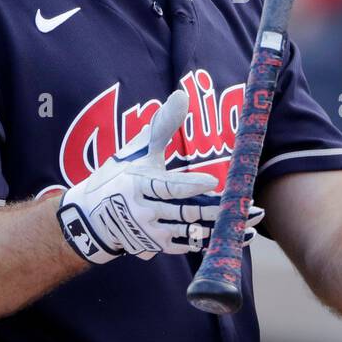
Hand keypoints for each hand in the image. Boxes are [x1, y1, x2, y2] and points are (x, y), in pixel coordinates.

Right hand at [57, 88, 263, 263]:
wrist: (89, 217)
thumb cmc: (119, 176)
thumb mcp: (136, 150)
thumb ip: (162, 125)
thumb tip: (181, 94)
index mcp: (139, 185)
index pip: (168, 186)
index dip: (190, 185)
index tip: (214, 181)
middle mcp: (145, 211)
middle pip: (187, 212)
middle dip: (220, 211)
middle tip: (251, 207)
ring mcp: (151, 232)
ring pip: (192, 232)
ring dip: (223, 229)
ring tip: (250, 219)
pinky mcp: (156, 247)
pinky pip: (189, 245)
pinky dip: (213, 242)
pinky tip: (236, 235)